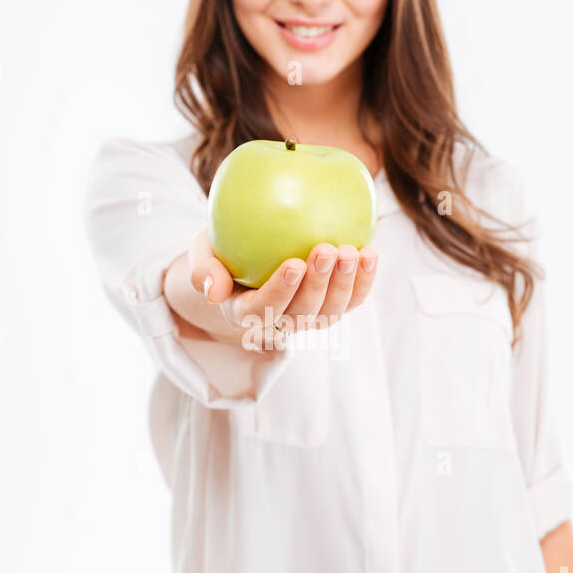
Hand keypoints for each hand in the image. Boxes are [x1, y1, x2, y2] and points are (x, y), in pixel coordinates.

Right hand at [187, 228, 378, 350]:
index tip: (294, 264)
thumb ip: (203, 269)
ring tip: (352, 251)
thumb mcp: (202, 253)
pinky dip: (363, 282)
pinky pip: (351, 301)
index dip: (280, 292)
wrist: (246, 258)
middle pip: (301, 315)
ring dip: (344, 285)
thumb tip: (212, 291)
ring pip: (330, 313)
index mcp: (244, 313)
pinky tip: (370, 254)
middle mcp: (278, 323)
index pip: (261, 310)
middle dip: (318, 285)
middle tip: (327, 250)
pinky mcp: (330, 306)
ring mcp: (308, 318)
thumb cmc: (222, 251)